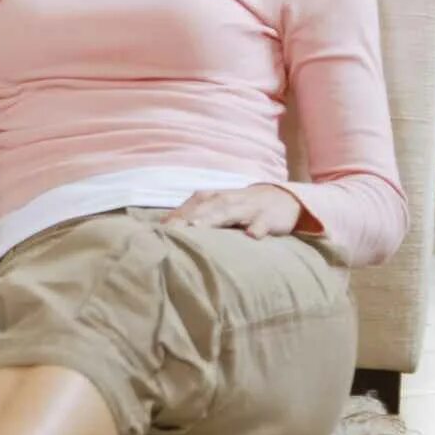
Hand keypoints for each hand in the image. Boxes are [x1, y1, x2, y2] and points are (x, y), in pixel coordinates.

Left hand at [162, 184, 304, 239]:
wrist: (280, 199)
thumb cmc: (239, 208)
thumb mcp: (215, 209)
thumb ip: (191, 217)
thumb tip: (161, 230)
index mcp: (210, 199)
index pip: (187, 209)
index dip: (172, 220)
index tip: (154, 233)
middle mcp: (225, 200)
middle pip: (202, 209)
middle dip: (185, 219)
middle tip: (168, 231)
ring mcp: (247, 208)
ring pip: (228, 212)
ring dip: (214, 219)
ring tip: (198, 227)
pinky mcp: (268, 218)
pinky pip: (262, 224)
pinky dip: (257, 229)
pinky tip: (252, 236)